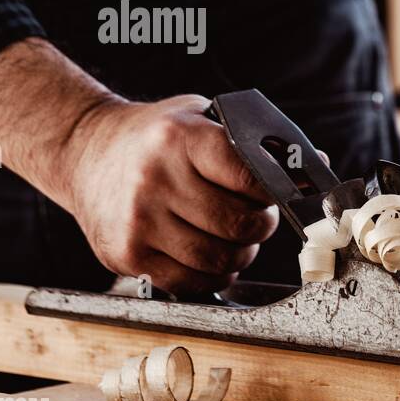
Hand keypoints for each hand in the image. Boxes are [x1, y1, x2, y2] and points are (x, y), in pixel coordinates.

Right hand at [64, 94, 278, 293]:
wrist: (83, 152)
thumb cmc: (155, 138)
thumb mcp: (199, 119)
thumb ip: (251, 143)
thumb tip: (316, 164)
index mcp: (180, 138)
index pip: (251, 177)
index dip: (273, 192)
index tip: (272, 193)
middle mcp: (155, 178)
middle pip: (240, 224)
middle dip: (260, 227)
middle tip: (256, 220)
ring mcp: (138, 220)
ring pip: (218, 258)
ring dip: (240, 255)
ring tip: (234, 239)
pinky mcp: (126, 253)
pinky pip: (190, 281)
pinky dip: (212, 275)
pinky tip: (210, 257)